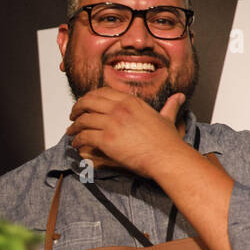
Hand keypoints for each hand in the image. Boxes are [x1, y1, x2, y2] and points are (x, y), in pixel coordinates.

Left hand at [65, 87, 185, 178]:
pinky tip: (76, 144)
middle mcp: (119, 109)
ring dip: (74, 126)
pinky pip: (84, 136)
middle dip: (77, 108)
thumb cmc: (167, 142)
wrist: (166, 157)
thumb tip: (179, 97)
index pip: (102, 92)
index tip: (85, 103)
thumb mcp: (168, 118)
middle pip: (88, 102)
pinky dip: (77, 140)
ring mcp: (111, 123)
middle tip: (73, 115)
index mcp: (130, 101)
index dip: (90, 97)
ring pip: (83, 119)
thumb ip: (170, 106)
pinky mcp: (106, 140)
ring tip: (71, 132)